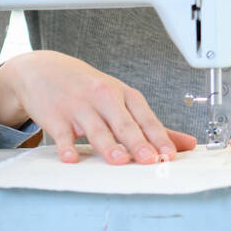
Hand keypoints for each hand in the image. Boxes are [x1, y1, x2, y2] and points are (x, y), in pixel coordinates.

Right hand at [0, 50, 196, 164]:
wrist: (44, 70)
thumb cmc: (89, 88)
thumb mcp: (121, 98)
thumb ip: (151, 125)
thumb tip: (186, 144)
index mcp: (124, 95)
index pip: (146, 118)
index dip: (159, 137)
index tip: (170, 154)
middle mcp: (104, 98)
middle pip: (124, 123)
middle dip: (137, 142)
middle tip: (149, 159)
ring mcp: (79, 106)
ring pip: (96, 128)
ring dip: (107, 145)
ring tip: (118, 160)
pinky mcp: (56, 116)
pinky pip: (62, 133)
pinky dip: (66, 146)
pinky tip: (71, 158)